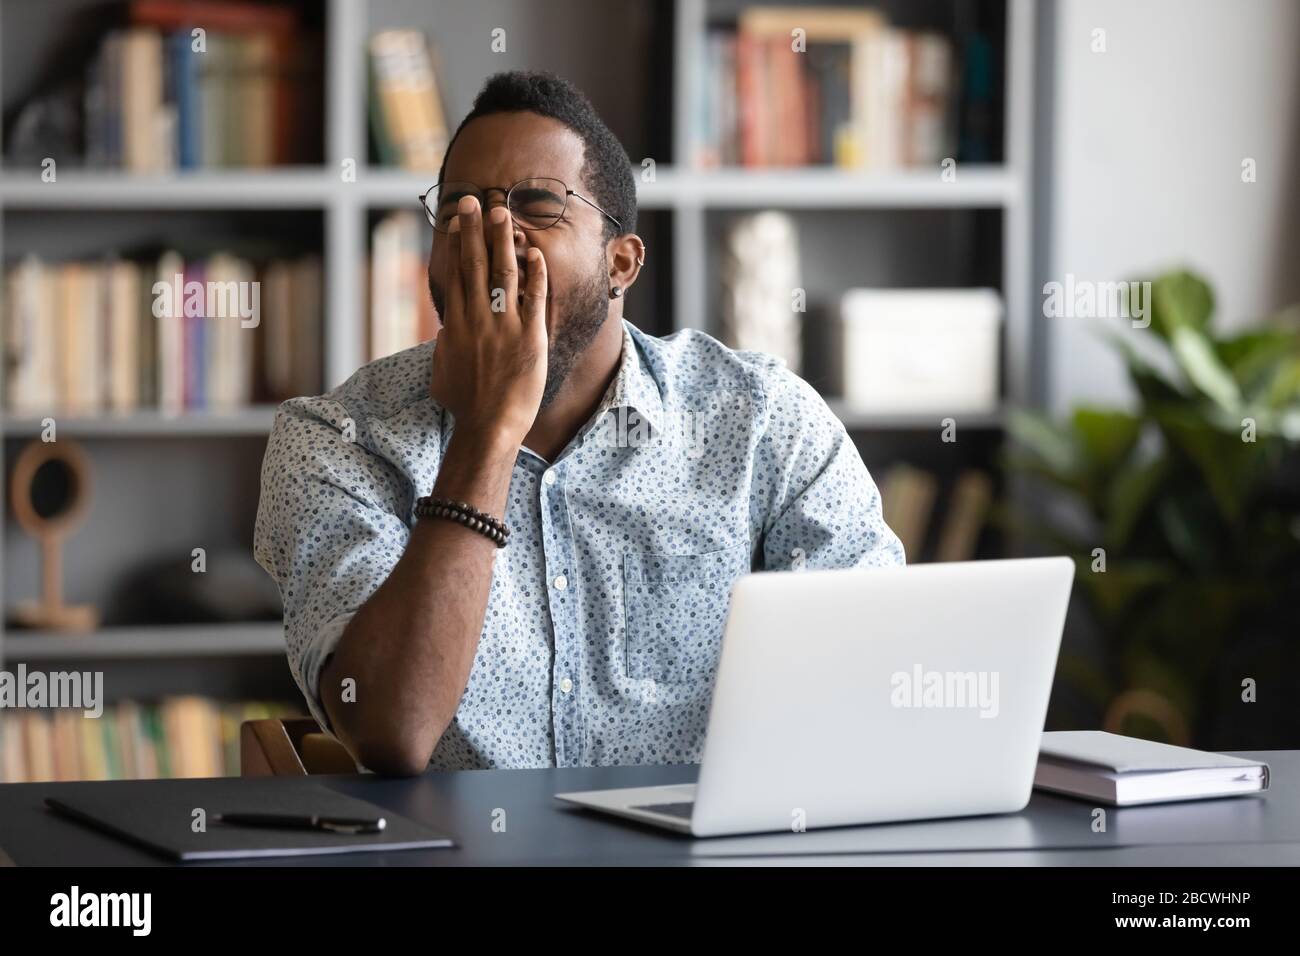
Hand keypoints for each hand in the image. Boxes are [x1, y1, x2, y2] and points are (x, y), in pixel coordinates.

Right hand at [429, 196, 547, 448]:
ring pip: (503, 273)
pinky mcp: (530, 336)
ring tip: (503, 213)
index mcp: (455, 324)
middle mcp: (478, 318)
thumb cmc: (465, 406)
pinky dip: (535, 273)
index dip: (457, 244)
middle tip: (475, 200)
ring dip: (503, 240)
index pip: (456, 274)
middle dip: (475, 229)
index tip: (457, 220)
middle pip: (475, 264)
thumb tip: (444, 333)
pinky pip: (534, 297)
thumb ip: (443, 347)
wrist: (489, 426)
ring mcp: (504, 326)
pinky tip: (535, 251)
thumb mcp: (442, 372)